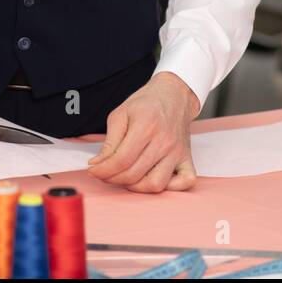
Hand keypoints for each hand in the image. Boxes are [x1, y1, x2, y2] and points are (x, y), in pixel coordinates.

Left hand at [86, 72, 199, 192]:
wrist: (174, 94)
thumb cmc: (146, 103)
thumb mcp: (120, 114)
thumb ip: (110, 141)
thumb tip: (98, 164)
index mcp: (146, 127)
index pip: (121, 160)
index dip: (103, 171)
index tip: (94, 171)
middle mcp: (164, 141)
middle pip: (135, 174)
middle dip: (113, 179)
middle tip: (106, 173)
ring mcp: (177, 152)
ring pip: (156, 184)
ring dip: (137, 187)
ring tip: (127, 177)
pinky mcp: (187, 158)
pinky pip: (185, 182)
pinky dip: (171, 188)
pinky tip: (155, 178)